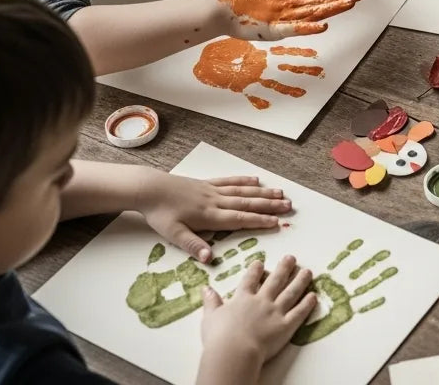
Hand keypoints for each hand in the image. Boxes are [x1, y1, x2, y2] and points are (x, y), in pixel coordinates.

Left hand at [137, 173, 292, 262]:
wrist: (149, 188)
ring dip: (263, 193)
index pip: (239, 219)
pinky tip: (256, 180)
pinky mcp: (207, 183)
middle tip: (289, 207)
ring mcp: (212, 190)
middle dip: (269, 206)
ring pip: (242, 191)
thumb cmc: (159, 214)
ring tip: (281, 194)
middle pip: (247, 203)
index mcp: (209, 216)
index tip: (277, 223)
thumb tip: (208, 258)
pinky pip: (230, 181)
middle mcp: (215, 201)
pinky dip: (244, 181)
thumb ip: (192, 245)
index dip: (259, 221)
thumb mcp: (172, 233)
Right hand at [200, 256, 317, 369]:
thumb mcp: (210, 317)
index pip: (250, 280)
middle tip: (291, 258)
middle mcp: (261, 301)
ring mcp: (275, 312)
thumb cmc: (219, 337)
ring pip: (290, 292)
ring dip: (300, 281)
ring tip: (307, 271)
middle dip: (284, 268)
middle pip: (275, 281)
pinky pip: (299, 312)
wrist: (234, 351)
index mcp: (242, 298)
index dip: (255, 270)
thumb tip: (205, 289)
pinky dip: (307, 304)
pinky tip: (313, 296)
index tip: (260, 262)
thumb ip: (211, 302)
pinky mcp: (286, 326)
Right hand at [216, 0, 362, 39]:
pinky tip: (323, 26)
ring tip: (350, 3)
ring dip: (332, 7)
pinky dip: (309, 28)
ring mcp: (283, 16)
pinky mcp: (274, 29)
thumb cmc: (244, 0)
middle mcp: (290, 3)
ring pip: (313, 11)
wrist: (221, 8)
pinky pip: (295, 29)